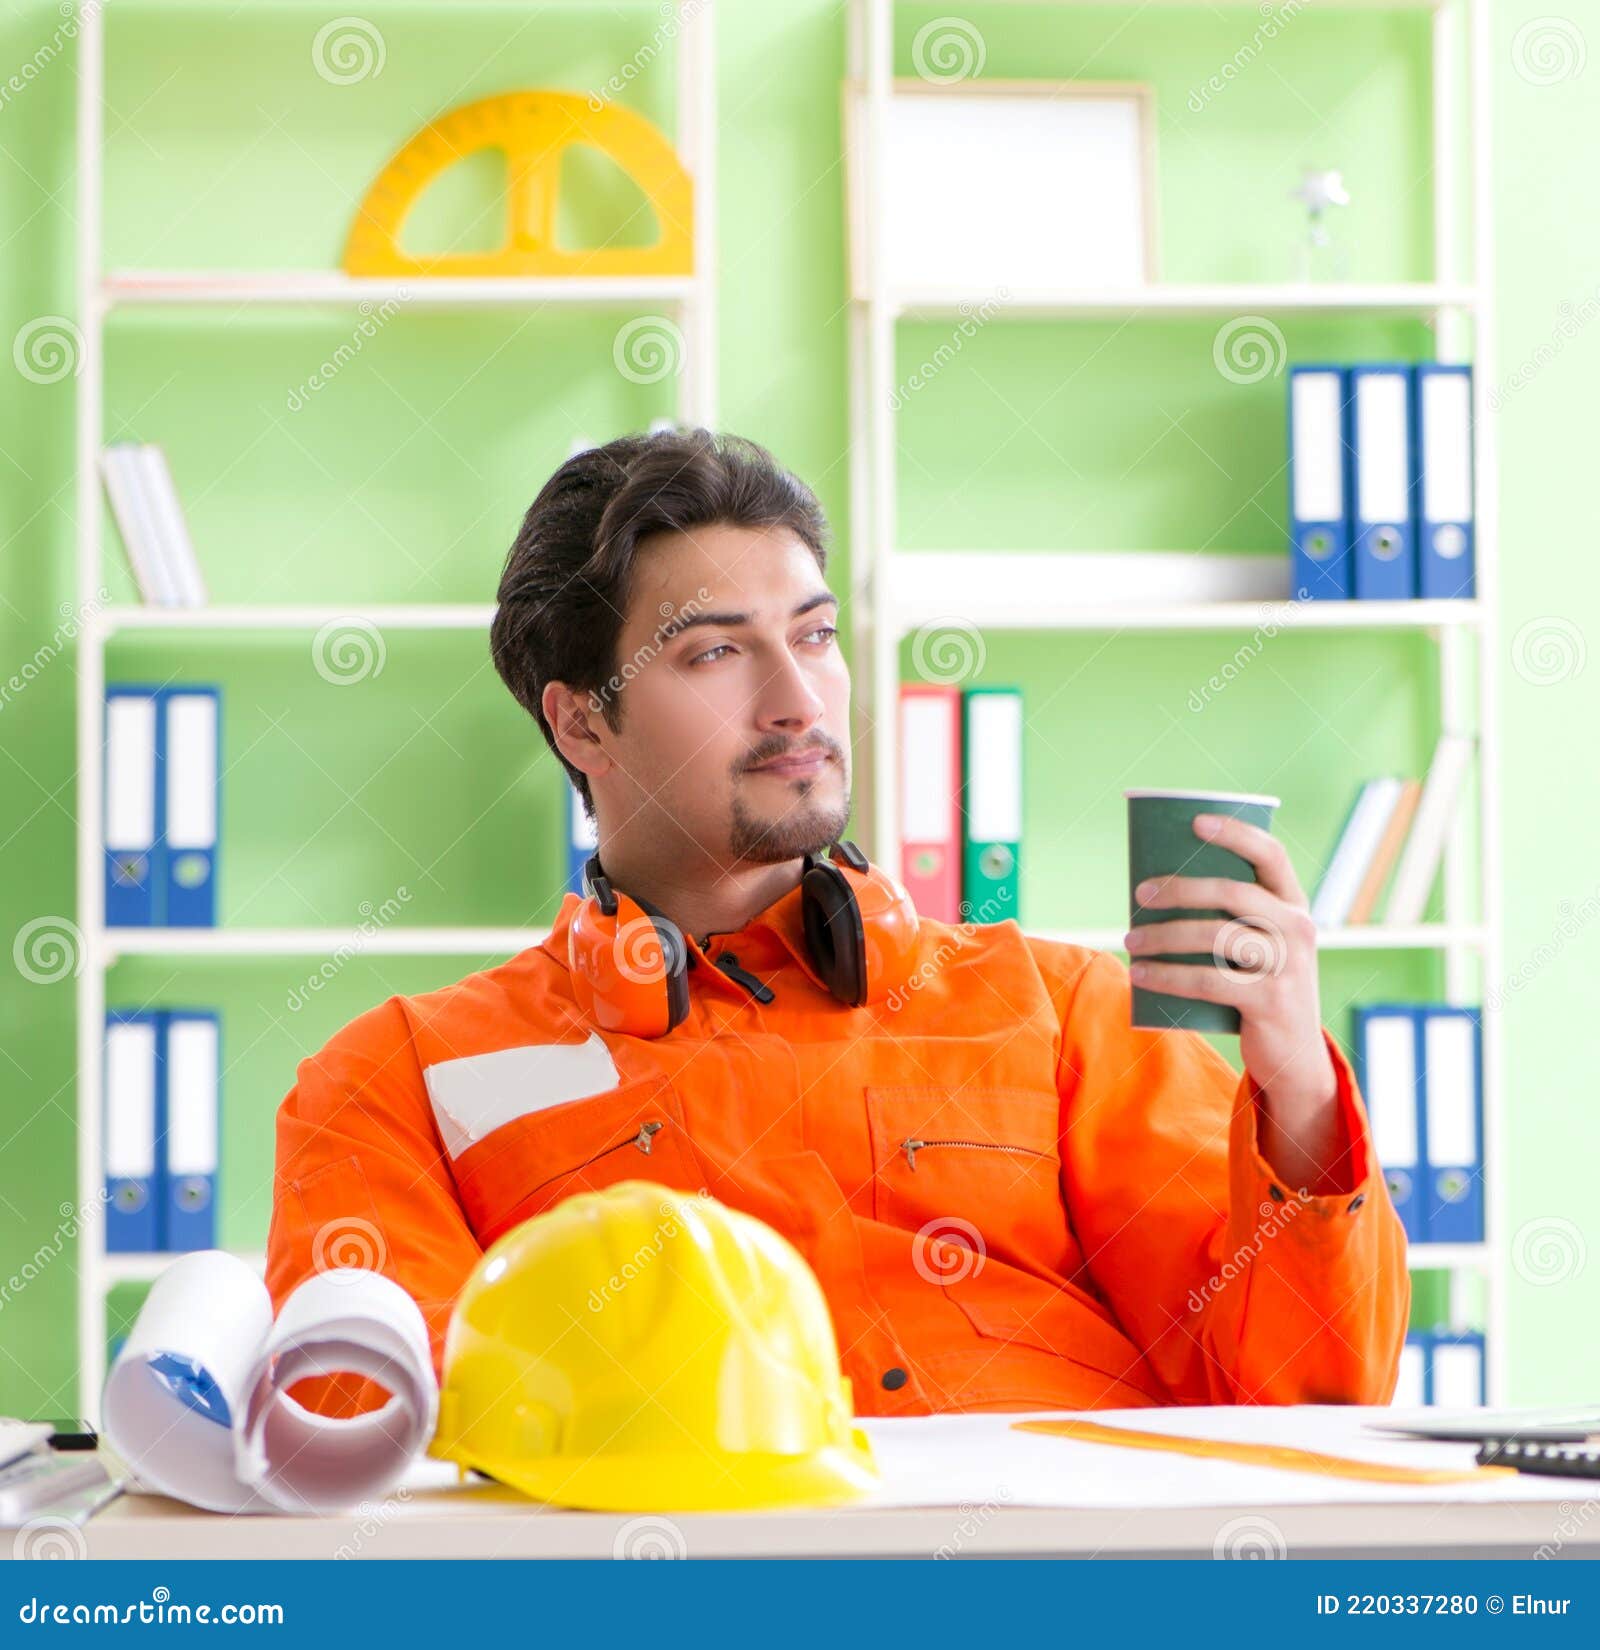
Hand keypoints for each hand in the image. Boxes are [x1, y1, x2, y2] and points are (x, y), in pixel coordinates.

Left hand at [1124, 812, 1336, 1132]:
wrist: (1294, 1056)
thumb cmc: (1259, 987)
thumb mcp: (1256, 948)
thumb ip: (1226, 919)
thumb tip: (1153, 892)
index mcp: (1294, 905)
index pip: (1271, 855)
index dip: (1236, 833)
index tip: (1195, 822)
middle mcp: (1298, 929)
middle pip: (1232, 892)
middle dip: (1180, 888)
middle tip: (1140, 894)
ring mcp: (1288, 965)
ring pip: (1215, 935)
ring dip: (1163, 936)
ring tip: (1130, 941)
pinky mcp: (1270, 1000)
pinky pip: (1208, 979)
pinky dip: (1167, 976)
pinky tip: (1139, 975)